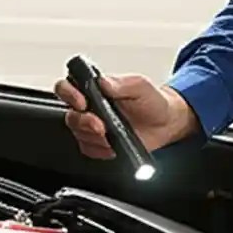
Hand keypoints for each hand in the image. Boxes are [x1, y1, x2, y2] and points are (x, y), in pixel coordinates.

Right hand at [53, 72, 197, 157]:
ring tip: (109, 134)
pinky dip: (99, 149)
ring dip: (92, 136)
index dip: (68, 93)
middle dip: (82, 121)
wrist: (165, 123)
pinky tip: (112, 144)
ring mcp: (92, 126)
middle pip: (69, 114)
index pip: (67, 86)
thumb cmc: (151, 101)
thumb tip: (104, 82)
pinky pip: (88, 149)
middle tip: (99, 124)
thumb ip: (122, 83)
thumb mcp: (140, 86)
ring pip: (77, 133)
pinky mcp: (98, 144)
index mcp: (94, 88)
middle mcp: (89, 107)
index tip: (81, 101)